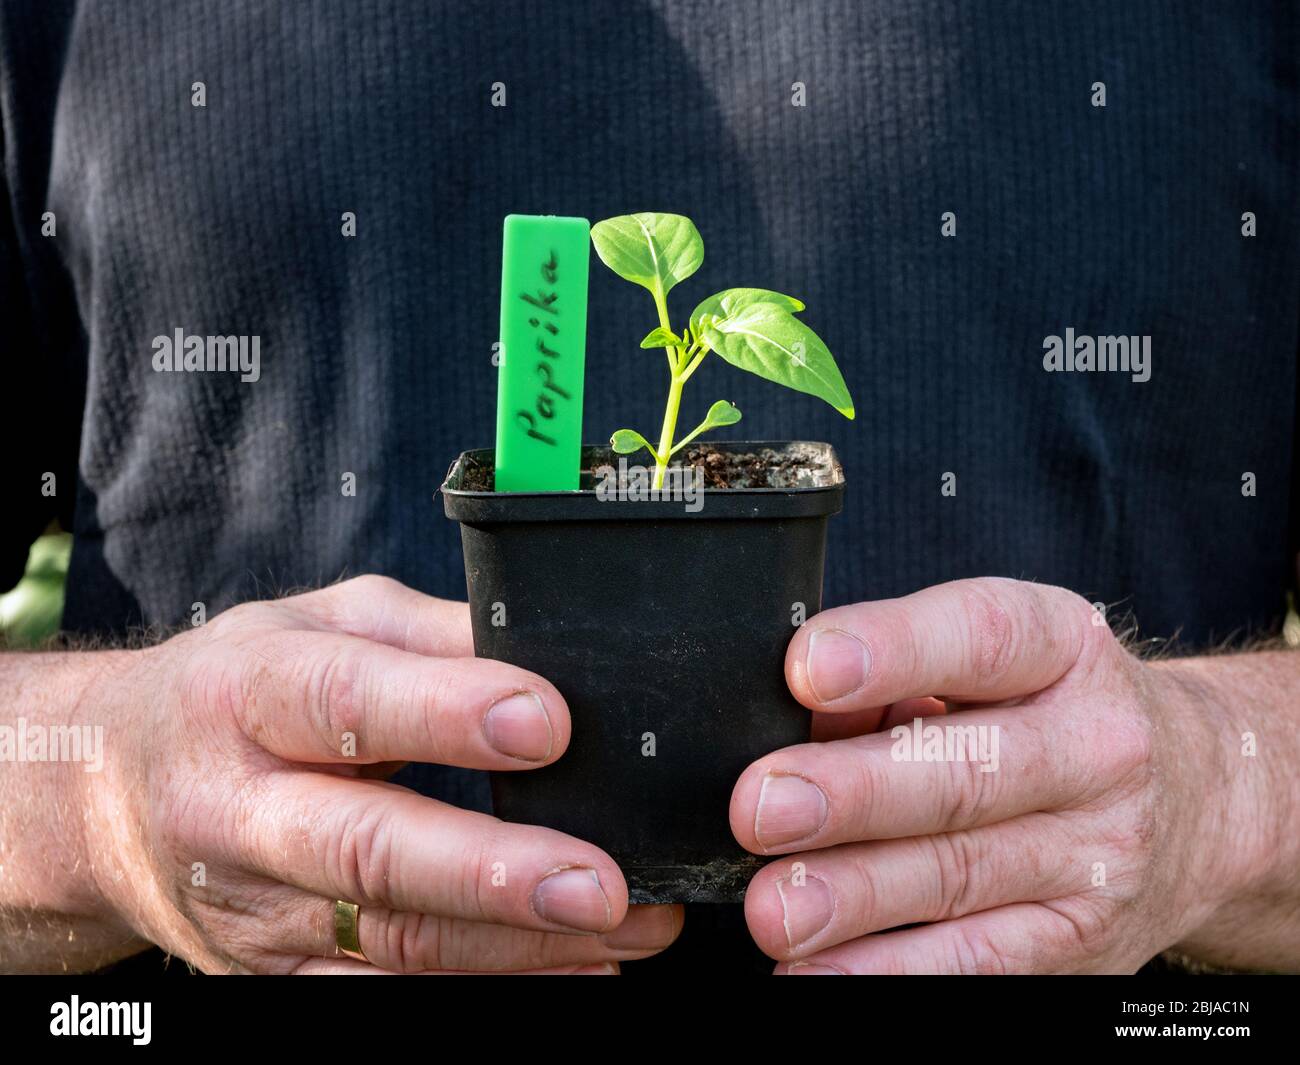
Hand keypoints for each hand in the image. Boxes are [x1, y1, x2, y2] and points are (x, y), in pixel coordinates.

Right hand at [77, 575, 679, 972]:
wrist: (109, 794)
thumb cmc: (238, 688)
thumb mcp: (318, 621)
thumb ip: (428, 632)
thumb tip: (547, 646)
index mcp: (247, 695)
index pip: (346, 702)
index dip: (445, 713)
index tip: (549, 722)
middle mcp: (238, 809)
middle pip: (365, 850)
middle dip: (490, 873)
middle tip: (600, 883)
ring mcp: (251, 907)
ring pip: (388, 941)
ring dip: (517, 947)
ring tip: (626, 930)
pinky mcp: (270, 970)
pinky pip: (378, 992)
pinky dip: (483, 989)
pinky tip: (573, 969)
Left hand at [731, 577, 1286, 972]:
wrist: (1199, 800)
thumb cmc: (1051, 711)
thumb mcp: (999, 662)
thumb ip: (896, 676)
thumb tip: (793, 718)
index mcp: (1064, 649)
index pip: (983, 636)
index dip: (894, 649)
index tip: (806, 668)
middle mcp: (1097, 748)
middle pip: (966, 773)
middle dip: (852, 794)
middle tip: (760, 806)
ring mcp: (1098, 855)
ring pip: (962, 877)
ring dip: (856, 897)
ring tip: (774, 906)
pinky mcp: (1083, 943)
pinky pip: (978, 963)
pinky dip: (891, 973)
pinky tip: (817, 970)